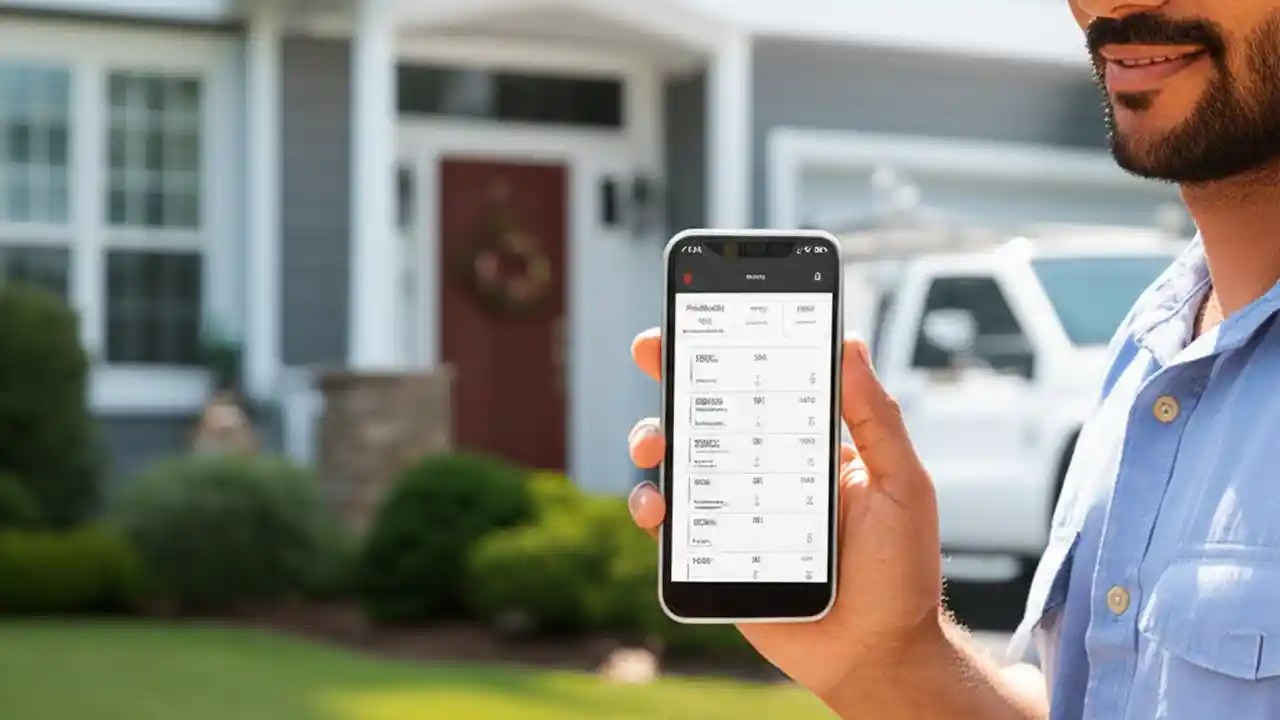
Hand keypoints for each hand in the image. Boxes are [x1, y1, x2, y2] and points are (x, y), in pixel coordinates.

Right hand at [626, 328, 943, 696]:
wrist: (877, 654)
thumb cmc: (900, 571)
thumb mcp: (902, 484)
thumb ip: (876, 418)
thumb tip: (849, 343)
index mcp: (808, 446)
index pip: (763, 384)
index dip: (729, 346)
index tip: (704, 311)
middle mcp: (764, 471)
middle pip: (707, 411)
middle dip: (671, 374)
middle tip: (650, 349)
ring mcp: (733, 511)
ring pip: (678, 460)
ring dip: (654, 437)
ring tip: (655, 441)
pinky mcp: (711, 554)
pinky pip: (669, 522)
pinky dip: (650, 504)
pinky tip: (657, 502)